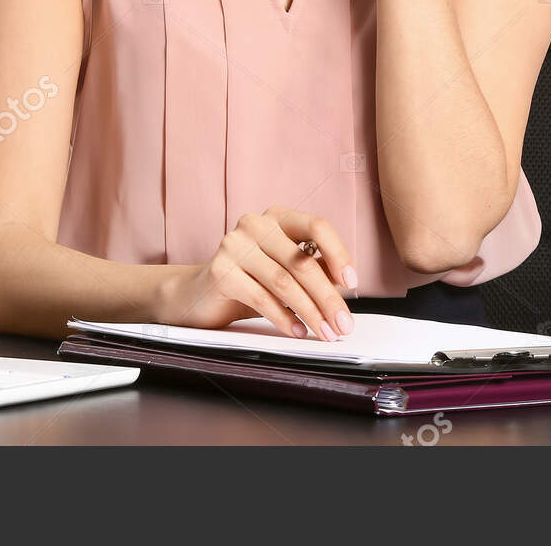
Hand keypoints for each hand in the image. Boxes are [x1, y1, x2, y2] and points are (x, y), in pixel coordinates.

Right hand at [155, 206, 357, 339]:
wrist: (197, 294)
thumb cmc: (248, 281)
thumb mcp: (284, 271)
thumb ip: (311, 269)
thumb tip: (344, 285)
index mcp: (277, 217)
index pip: (316, 226)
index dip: (339, 254)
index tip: (353, 283)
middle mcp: (255, 223)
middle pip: (303, 261)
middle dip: (328, 297)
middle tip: (343, 324)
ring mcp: (235, 244)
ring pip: (284, 282)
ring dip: (310, 312)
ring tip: (325, 332)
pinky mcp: (221, 271)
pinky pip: (261, 298)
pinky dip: (284, 318)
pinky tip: (298, 331)